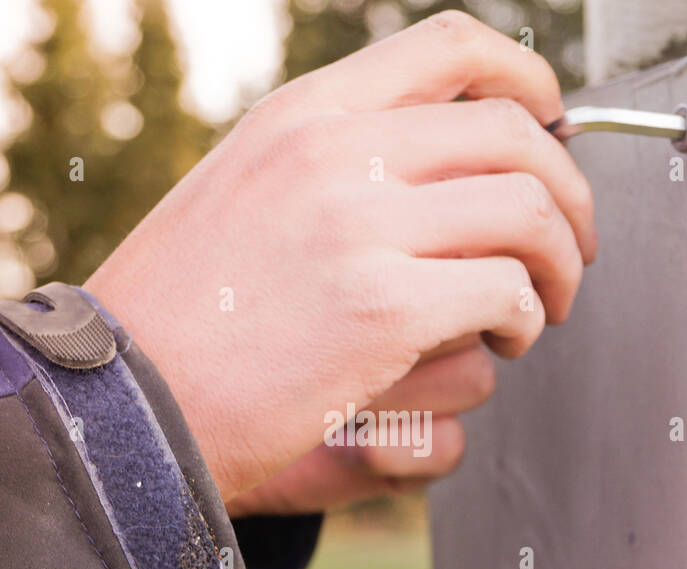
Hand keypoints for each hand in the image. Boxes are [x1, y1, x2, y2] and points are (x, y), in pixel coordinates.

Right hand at [85, 11, 594, 503]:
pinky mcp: (382, 309)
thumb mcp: (245, 194)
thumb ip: (334, 167)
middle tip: (568, 250)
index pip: (452, 49)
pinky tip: (502, 343)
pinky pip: (506, 294)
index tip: (554, 129)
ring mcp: (359, 227)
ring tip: (536, 309)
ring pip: (528, 214)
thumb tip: (435, 167)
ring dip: (556, 267)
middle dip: (568, 195)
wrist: (119, 402)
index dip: (530, 81)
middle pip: (514, 137)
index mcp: (303, 117)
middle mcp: (334, 154)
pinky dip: (525, 320)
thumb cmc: (181, 318)